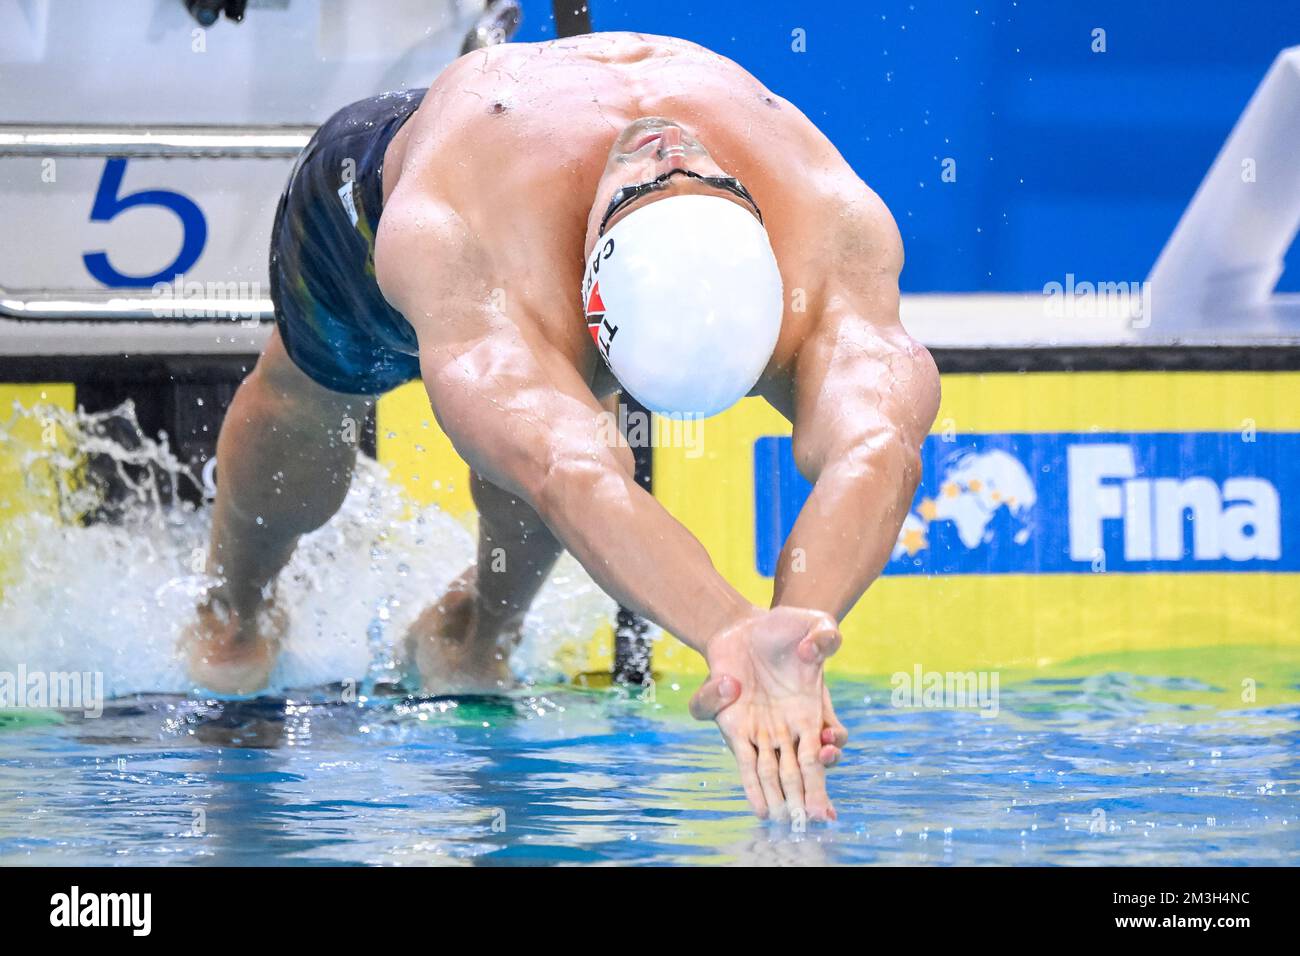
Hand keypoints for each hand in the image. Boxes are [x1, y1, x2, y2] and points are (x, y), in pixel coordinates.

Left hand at [689, 607, 846, 822]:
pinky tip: (761, 809)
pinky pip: (746, 762)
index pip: (827, 743)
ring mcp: (763, 731)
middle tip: (815, 814)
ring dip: (782, 796)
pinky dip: (754, 786)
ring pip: (776, 774)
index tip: (829, 752)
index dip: (831, 755)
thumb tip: (810, 651)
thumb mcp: (814, 622)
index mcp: (812, 708)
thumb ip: (826, 634)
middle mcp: (789, 728)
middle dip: (810, 793)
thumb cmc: (784, 627)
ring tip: (785, 818)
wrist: (744, 628)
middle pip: (804, 771)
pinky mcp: (735, 727)